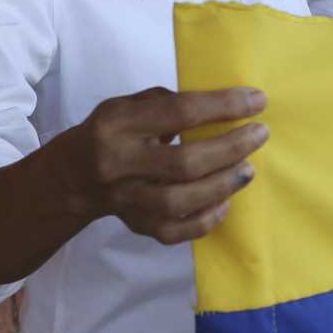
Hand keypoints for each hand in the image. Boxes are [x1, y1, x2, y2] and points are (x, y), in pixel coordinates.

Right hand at [59, 86, 268, 244]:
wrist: (73, 175)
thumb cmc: (112, 132)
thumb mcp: (127, 105)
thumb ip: (167, 103)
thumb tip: (224, 105)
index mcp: (117, 124)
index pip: (178, 113)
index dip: (223, 107)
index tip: (257, 101)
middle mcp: (118, 163)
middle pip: (184, 162)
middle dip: (230, 148)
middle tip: (259, 134)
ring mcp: (125, 199)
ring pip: (180, 201)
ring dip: (223, 185)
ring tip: (248, 169)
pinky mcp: (134, 225)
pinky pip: (175, 231)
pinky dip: (205, 219)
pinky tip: (225, 202)